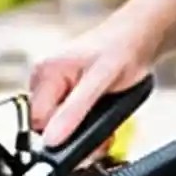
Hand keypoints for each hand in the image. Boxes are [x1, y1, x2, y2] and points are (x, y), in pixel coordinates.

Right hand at [29, 23, 154, 146]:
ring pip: (58, 125)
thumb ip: (75, 111)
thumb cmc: (122, 48)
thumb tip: (52, 138)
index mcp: (46, 71)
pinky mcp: (67, 91)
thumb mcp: (100, 81)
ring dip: (82, 132)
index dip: (58, 134)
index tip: (83, 139)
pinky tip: (102, 120)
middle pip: (46, 125)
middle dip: (73, 135)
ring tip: (105, 124)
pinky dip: (86, 126)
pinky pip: (68, 118)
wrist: (138, 36)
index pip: (37, 120)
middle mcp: (46, 77)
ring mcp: (56, 84)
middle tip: (100, 136)